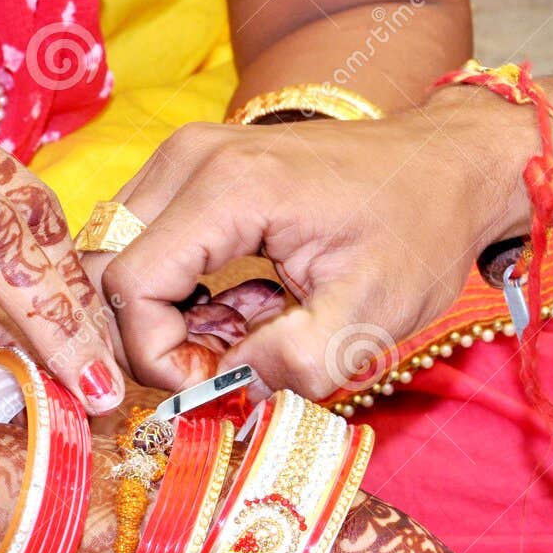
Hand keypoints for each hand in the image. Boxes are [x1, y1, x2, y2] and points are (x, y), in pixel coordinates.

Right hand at [86, 95, 519, 396]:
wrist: (446, 167)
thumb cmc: (418, 230)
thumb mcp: (369, 317)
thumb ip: (292, 366)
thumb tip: (224, 394)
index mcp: (230, 188)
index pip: (131, 287)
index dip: (158, 357)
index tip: (214, 385)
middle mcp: (192, 159)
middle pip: (106, 269)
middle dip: (149, 340)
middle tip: (216, 370)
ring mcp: (188, 158)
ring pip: (120, 260)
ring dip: (166, 321)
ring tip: (242, 337)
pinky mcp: (195, 172)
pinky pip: (148, 248)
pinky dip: (180, 297)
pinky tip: (243, 310)